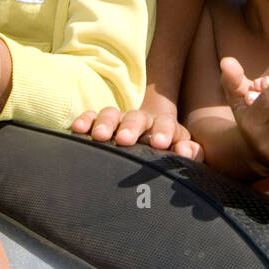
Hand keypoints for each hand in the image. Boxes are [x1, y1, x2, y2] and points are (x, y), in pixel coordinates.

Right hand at [71, 88, 200, 159]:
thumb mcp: (184, 153)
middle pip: (137, 117)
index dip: (163, 131)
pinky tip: (77, 129)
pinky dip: (85, 120)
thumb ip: (191, 153)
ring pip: (112, 114)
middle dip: (131, 127)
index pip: (166, 124)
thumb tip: (185, 150)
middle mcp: (141, 121)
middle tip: (125, 140)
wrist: (154, 145)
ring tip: (99, 137)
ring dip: (105, 123)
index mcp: (165, 127)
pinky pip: (92, 117)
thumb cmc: (170, 155)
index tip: (160, 144)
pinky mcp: (102, 124)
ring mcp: (120, 121)